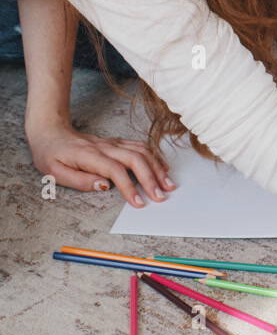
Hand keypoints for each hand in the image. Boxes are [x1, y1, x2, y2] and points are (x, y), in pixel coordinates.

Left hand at [26, 123, 174, 207]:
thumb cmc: (51, 154)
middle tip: (160, 196)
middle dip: (151, 178)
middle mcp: (105, 147)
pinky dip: (155, 157)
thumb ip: (80, 180)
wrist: (51, 131)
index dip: (129, 187)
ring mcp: (113, 143)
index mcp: (89, 156)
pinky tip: (162, 168)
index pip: (115, 170)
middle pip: (135, 159)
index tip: (138, 202)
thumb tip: (104, 186)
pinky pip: (141, 147)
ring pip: (142, 152)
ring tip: (168, 184)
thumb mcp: (54, 172)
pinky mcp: (118, 142)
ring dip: (157, 168)